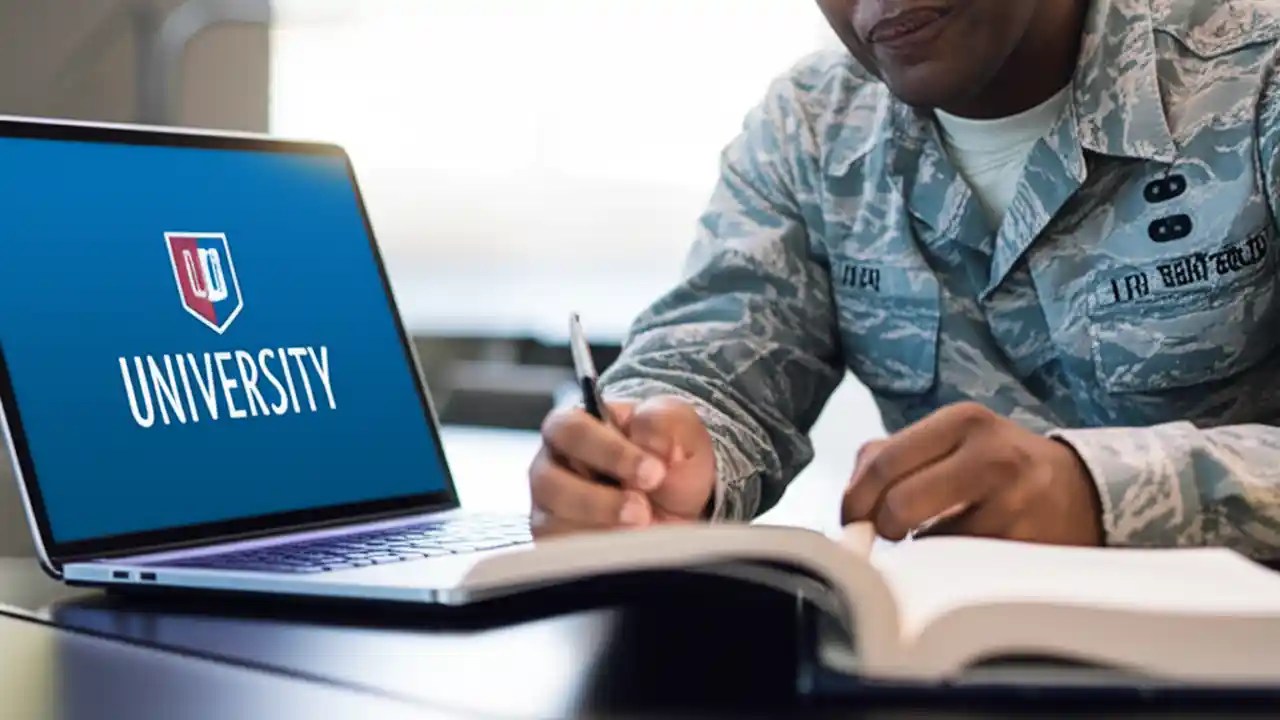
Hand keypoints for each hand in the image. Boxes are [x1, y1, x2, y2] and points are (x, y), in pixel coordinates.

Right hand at [529, 395, 715, 537]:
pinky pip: (561, 554)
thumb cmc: (671, 460)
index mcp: (577, 426)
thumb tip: (647, 431)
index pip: (571, 430)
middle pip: (550, 481)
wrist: (684, 510)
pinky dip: (597, 554)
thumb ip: (665, 422)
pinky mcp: (557, 546)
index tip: (654, 472)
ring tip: (642, 528)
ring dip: (600, 528)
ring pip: (552, 522)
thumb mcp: (681, 430)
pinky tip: (627, 547)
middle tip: (644, 509)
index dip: (609, 452)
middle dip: (600, 500)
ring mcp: (550, 510)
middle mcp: (553, 466)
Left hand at [841, 402, 1103, 545]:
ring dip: (915, 550)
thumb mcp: (951, 441)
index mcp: (963, 421)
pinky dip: (947, 566)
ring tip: (929, 539)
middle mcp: (992, 455)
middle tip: (884, 534)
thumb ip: (892, 456)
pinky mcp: (1027, 546)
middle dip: (880, 528)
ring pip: (928, 541)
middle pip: (900, 503)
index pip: (884, 462)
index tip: (851, 517)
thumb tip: (850, 499)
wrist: (1081, 492)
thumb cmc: (997, 466)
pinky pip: (960, 566)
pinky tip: (959, 555)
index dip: (855, 498)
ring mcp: (1014, 503)